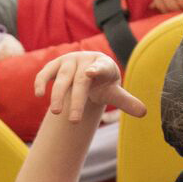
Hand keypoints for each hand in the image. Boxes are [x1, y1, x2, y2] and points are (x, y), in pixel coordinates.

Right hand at [33, 51, 147, 125]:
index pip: (102, 67)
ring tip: (56, 113)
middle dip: (77, 101)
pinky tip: (38, 95)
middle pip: (80, 81)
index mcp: (104, 64)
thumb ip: (126, 102)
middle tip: (74, 121)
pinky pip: (45, 73)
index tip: (91, 73)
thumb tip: (144, 112)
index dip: (97, 69)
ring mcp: (68, 61)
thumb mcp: (114, 92)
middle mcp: (85, 60)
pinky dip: (40, 82)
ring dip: (57, 95)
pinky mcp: (54, 65)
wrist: (88, 70)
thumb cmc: (103, 84)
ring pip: (62, 78)